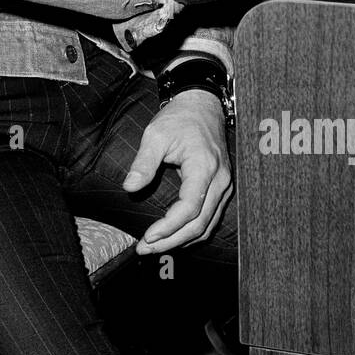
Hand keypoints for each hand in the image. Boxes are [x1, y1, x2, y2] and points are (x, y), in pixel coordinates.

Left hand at [122, 89, 231, 254]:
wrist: (202, 106)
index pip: (189, 208)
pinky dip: (192, 231)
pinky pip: (210, 218)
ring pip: (207, 225)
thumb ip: (144, 162)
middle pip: (199, 223)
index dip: (168, 227)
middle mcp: (220, 180)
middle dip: (171, 240)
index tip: (147, 236)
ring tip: (154, 246)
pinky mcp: (221, 188)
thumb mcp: (156, 135)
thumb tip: (129, 187)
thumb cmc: (179, 118)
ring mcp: (224, 186)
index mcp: (204, 167)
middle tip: (144, 248)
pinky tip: (173, 236)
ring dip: (181, 240)